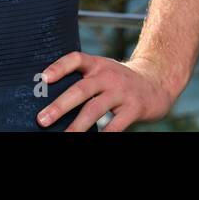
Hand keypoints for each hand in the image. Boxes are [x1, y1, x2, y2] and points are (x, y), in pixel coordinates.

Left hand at [36, 52, 175, 131]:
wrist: (157, 82)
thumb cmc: (119, 80)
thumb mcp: (102, 71)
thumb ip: (83, 79)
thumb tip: (49, 98)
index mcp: (97, 64)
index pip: (75, 59)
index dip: (59, 67)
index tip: (43, 78)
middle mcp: (108, 76)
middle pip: (81, 89)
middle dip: (60, 106)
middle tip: (42, 119)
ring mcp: (121, 92)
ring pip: (95, 109)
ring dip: (77, 125)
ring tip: (64, 136)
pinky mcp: (134, 108)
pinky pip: (116, 125)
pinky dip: (103, 134)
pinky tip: (93, 140)